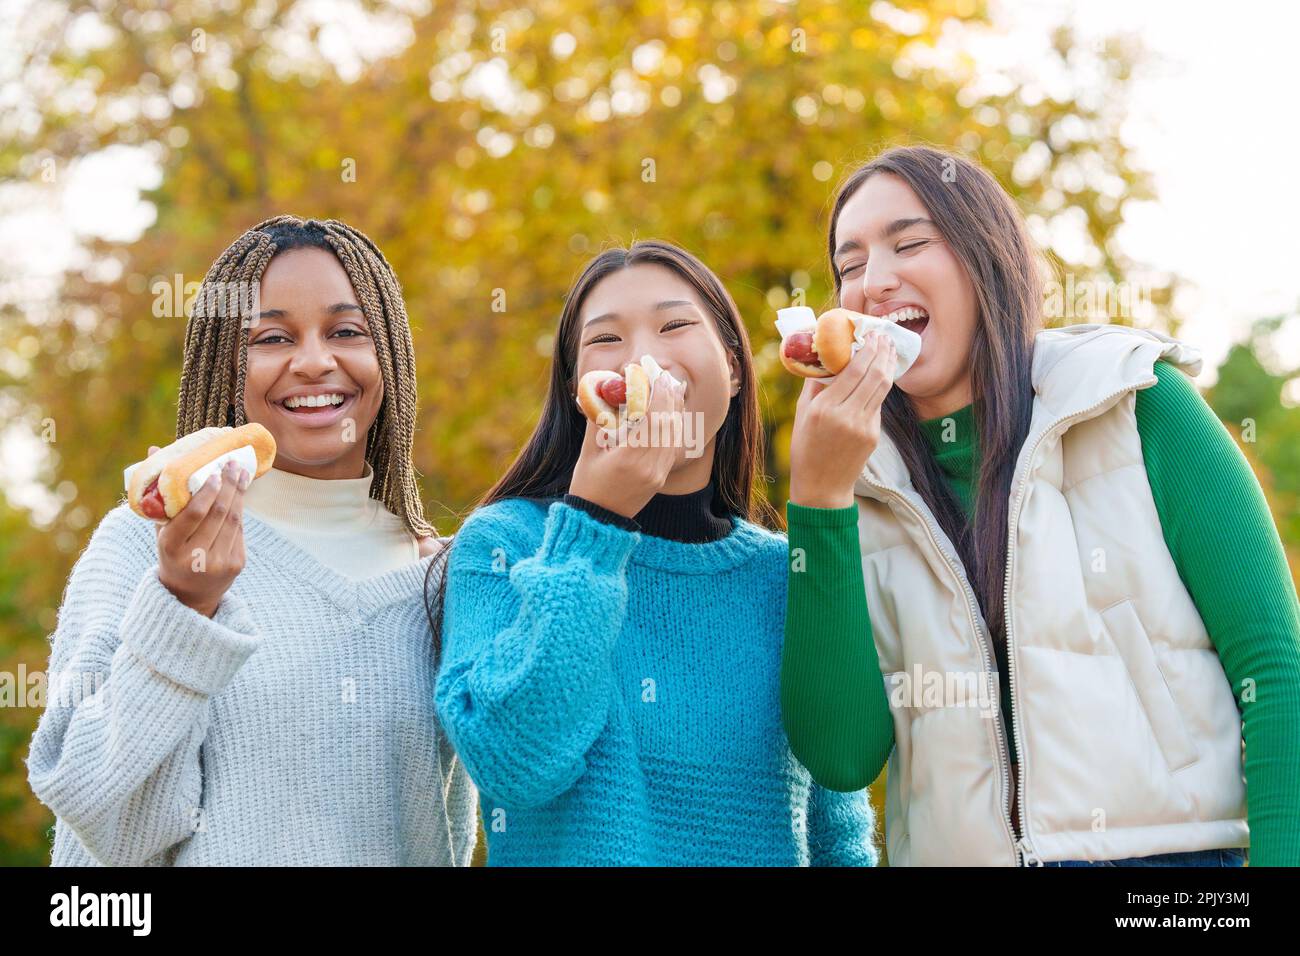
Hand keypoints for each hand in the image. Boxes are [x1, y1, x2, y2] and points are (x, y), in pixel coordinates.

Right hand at [151, 445, 250, 618]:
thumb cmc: (171, 553)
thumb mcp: (160, 529)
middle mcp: (196, 557)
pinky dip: (239, 510)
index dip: (207, 492)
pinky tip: (240, 493)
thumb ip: (162, 494)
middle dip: (228, 485)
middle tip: (232, 463)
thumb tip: (155, 450)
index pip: (194, 515)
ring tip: (240, 472)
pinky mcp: (236, 564)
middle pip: (219, 514)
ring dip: (239, 493)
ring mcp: (219, 562)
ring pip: (233, 520)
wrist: (188, 596)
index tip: (213, 472)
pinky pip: (240, 530)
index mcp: (171, 547)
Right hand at [568, 374, 686, 518]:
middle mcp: (649, 467)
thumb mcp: (588, 450)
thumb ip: (598, 419)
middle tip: (662, 374)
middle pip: (667, 423)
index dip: (655, 392)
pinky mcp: (661, 477)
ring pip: (674, 434)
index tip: (651, 373)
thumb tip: (601, 389)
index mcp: (629, 459)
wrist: (598, 519)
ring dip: (673, 408)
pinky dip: (673, 425)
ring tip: (669, 386)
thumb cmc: (587, 484)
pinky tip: (669, 412)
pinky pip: (673, 446)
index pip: (651, 418)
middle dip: (667, 395)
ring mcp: (658, 473)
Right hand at [788, 331, 897, 508]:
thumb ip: (815, 385)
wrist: (821, 487)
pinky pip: (878, 405)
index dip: (867, 350)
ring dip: (888, 366)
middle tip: (884, 336)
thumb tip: (826, 358)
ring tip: (889, 349)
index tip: (872, 334)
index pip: (853, 371)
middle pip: (874, 376)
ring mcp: (863, 427)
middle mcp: (846, 416)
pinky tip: (881, 375)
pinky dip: (880, 387)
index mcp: (824, 409)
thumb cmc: (806, 449)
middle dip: (882, 352)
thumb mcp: (802, 414)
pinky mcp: (873, 436)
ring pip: (882, 388)